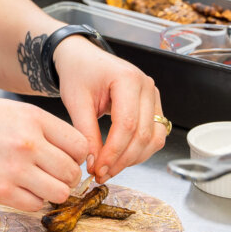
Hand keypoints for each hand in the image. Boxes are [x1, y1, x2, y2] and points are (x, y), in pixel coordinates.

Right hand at [0, 96, 86, 211]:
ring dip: (53, 192)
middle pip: (71, 172)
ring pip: (59, 193)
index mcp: (34, 119)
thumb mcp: (15, 111)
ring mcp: (14, 168)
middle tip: (52, 175)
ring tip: (38, 184)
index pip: (79, 146)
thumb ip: (45, 129)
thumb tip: (74, 154)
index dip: (77, 156)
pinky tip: (20, 189)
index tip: (67, 159)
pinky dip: (32, 201)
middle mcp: (28, 143)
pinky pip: (35, 205)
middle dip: (66, 177)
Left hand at [53, 40, 165, 182]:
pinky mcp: (153, 106)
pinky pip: (154, 135)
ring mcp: (153, 95)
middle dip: (122, 160)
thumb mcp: (76, 101)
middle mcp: (146, 86)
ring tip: (109, 169)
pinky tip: (120, 158)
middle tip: (101, 173)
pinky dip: (139, 151)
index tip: (98, 168)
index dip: (113, 152)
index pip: (126, 124)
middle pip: (142, 134)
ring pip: (153, 138)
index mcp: (127, 79)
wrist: (82, 58)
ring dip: (133, 159)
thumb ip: (85, 132)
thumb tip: (93, 163)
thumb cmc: (78, 73)